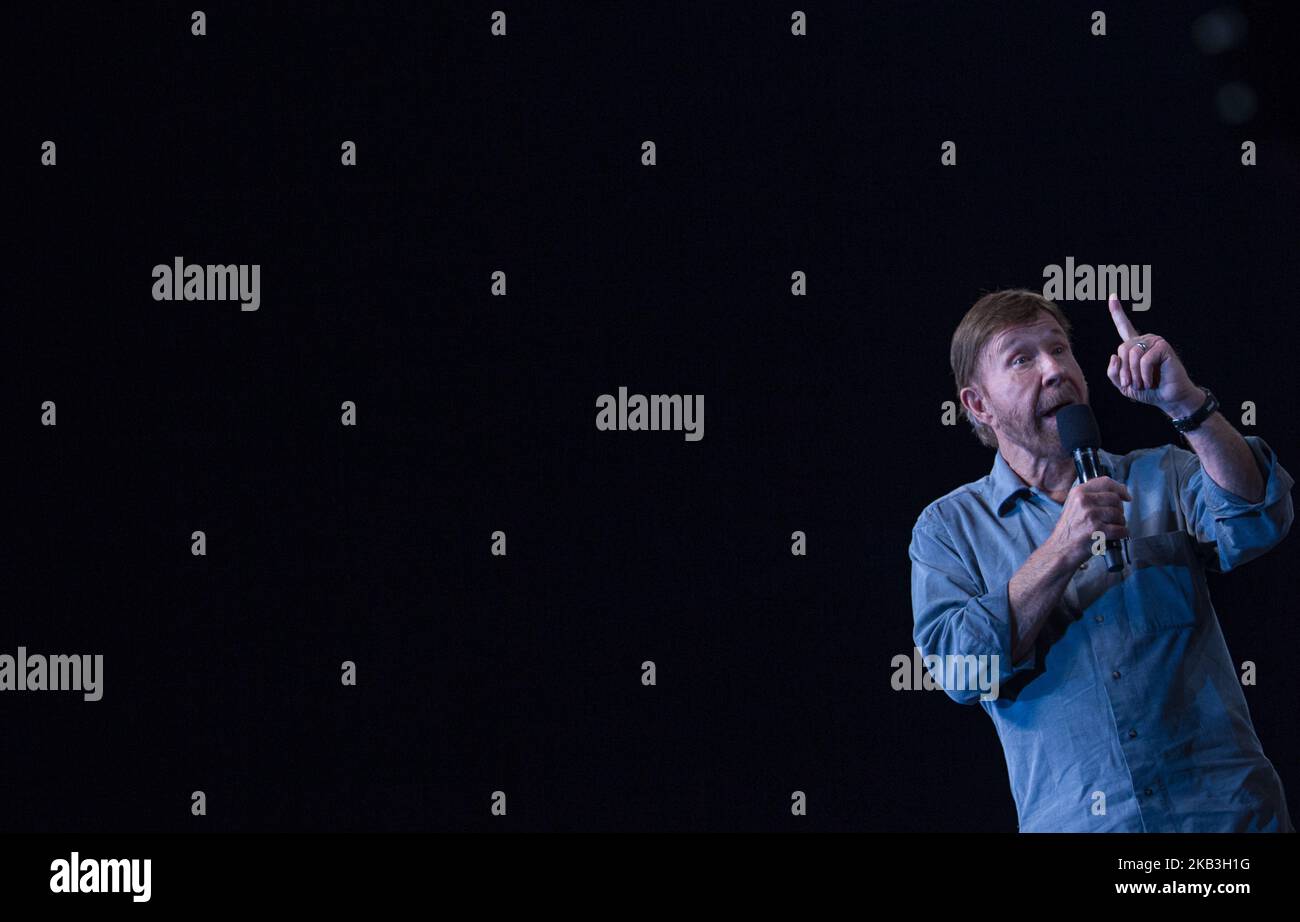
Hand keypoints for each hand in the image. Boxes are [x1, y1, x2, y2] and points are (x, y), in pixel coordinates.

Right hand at [1049, 476, 1131, 569]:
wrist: (1059, 550)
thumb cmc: (1068, 531)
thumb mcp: (1073, 506)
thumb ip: (1091, 496)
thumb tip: (1118, 491)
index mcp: (1078, 493)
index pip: (1106, 482)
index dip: (1120, 488)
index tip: (1126, 496)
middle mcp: (1084, 501)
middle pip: (1116, 499)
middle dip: (1119, 511)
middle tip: (1112, 519)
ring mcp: (1091, 515)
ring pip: (1120, 515)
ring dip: (1119, 524)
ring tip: (1109, 529)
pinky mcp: (1097, 530)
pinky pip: (1121, 530)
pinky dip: (1121, 535)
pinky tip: (1112, 537)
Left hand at [1105, 294, 1202, 417]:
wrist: (1168, 399)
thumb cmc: (1147, 391)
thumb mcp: (1123, 384)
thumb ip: (1113, 372)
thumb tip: (1114, 355)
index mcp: (1134, 346)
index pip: (1123, 327)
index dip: (1117, 312)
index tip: (1112, 296)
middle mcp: (1144, 341)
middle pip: (1122, 349)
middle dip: (1125, 371)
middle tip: (1134, 384)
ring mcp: (1155, 342)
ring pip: (1132, 354)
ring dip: (1135, 375)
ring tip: (1143, 384)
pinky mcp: (1163, 347)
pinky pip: (1144, 359)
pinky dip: (1144, 374)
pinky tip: (1151, 381)